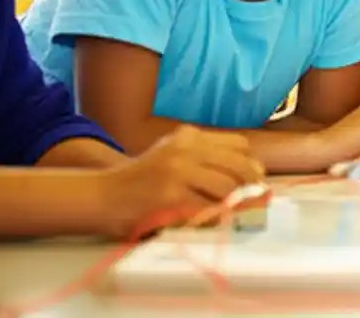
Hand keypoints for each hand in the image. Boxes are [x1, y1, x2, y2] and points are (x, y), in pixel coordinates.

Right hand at [100, 126, 263, 237]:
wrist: (102, 196)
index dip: (252, 165)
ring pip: (228, 189)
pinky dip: (218, 219)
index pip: (239, 145)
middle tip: (256, 201)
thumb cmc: (142, 180)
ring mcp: (177, 172)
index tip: (255, 181)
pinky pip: (208, 210)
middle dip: (253, 187)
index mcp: (189, 136)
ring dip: (237, 205)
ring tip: (236, 214)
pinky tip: (216, 223)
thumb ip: (208, 158)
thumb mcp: (174, 155)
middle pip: (239, 166)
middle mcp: (185, 149)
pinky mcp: (170, 198)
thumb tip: (256, 173)